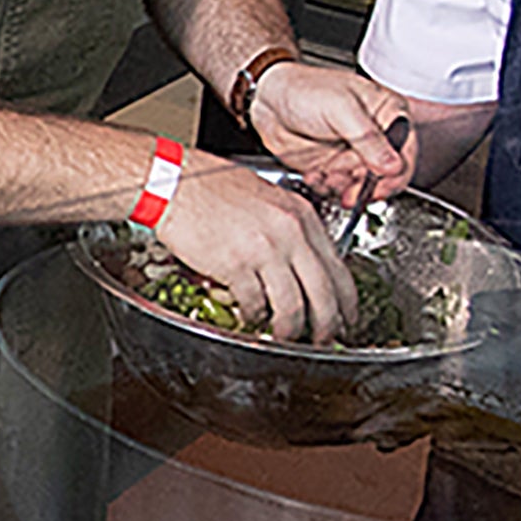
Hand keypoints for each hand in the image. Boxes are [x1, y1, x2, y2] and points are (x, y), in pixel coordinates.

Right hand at [153, 150, 358, 341]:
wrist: (174, 181)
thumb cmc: (212, 185)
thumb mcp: (268, 197)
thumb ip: (290, 226)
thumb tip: (302, 260)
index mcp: (302, 216)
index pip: (339, 269)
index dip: (346, 301)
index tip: (345, 316)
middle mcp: (290, 233)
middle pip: (324, 294)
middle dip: (327, 326)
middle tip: (323, 339)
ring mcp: (264, 250)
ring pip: (292, 307)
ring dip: (289, 330)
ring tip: (284, 336)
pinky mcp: (235, 265)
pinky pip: (254, 304)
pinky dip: (253, 316)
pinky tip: (249, 316)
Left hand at [249, 62, 413, 197]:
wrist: (269, 100)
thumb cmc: (305, 90)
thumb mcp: (340, 109)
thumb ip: (367, 138)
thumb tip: (392, 165)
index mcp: (388, 114)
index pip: (406, 152)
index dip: (394, 174)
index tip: (377, 185)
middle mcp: (375, 138)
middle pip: (385, 176)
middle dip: (362, 182)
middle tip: (341, 178)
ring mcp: (354, 155)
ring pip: (361, 186)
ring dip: (342, 186)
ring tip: (324, 173)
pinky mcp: (335, 169)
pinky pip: (339, 189)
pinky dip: (326, 187)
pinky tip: (314, 174)